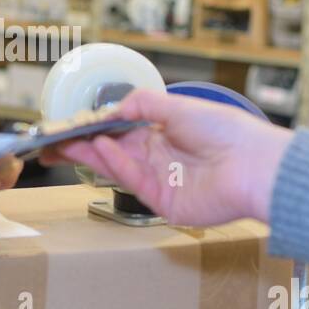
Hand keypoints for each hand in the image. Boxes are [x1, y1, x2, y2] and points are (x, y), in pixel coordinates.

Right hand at [40, 88, 292, 225]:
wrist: (256, 166)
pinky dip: (116, 164)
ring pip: (117, 166)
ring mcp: (160, 181)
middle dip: (82, 144)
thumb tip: (114, 106)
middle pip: (112, 151)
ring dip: (91, 154)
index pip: (121, 130)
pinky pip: (134, 181)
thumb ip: (144, 104)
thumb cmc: (229, 132)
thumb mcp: (180, 107)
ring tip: (65, 142)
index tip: (70, 123)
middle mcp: (160, 158)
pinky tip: (101, 147)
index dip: (95, 126)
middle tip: (52, 140)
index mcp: (165, 134)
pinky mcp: (164, 203)